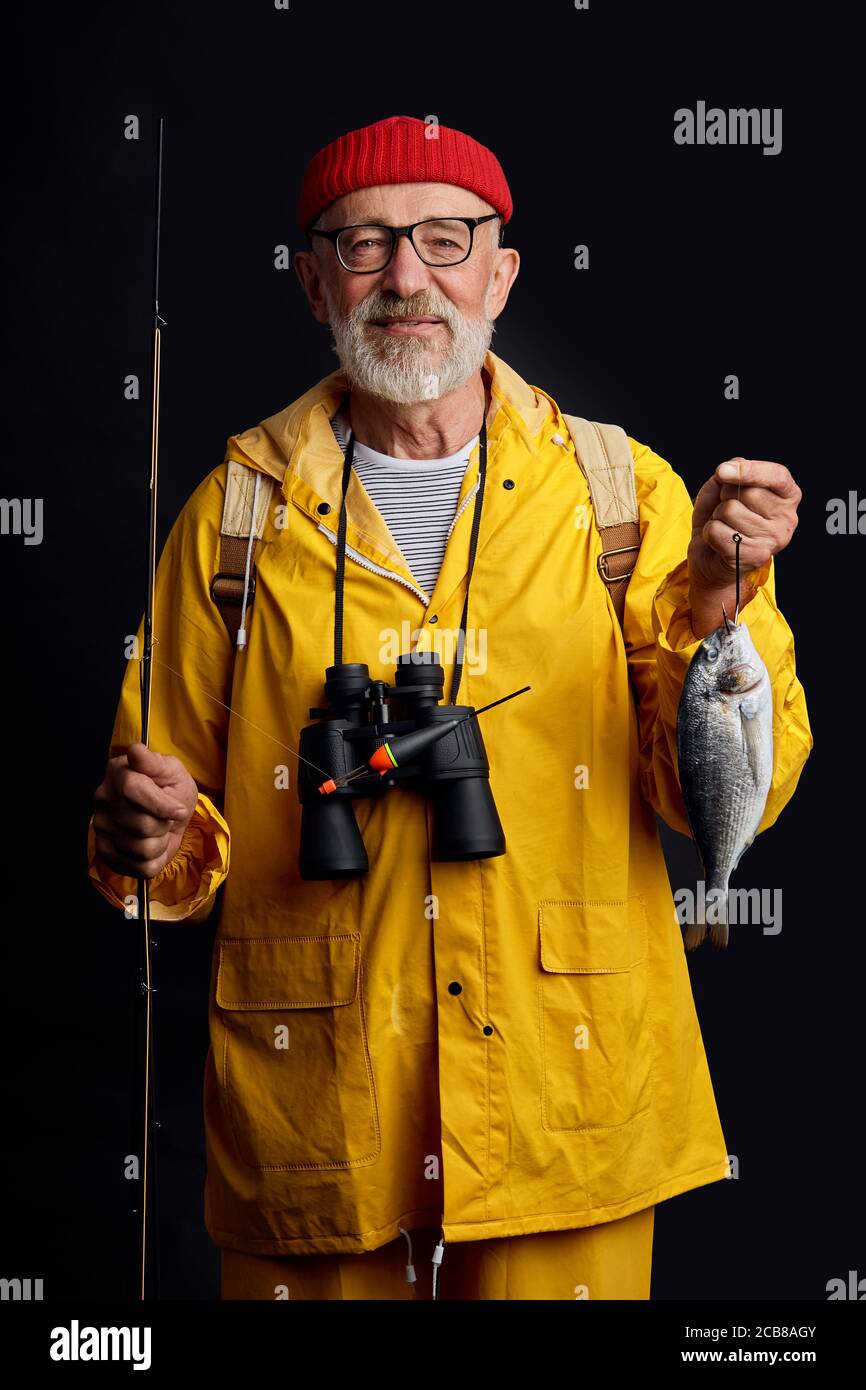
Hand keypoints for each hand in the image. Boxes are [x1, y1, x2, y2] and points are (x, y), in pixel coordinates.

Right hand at [92, 743, 197, 878]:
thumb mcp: (172, 771)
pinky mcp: (106, 852)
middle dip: (164, 824)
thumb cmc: (171, 788)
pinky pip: (140, 868)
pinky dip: (155, 860)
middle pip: (141, 825)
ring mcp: (101, 827)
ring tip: (159, 830)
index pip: (133, 790)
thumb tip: (136, 752)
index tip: (179, 810)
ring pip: (142, 849)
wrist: (169, 814)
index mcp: (118, 772)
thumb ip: (155, 763)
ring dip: (161, 843)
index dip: (162, 806)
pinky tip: (153, 846)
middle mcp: (103, 799)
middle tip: (165, 817)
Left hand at [687, 457, 800, 634]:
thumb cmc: (723, 520)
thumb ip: (727, 474)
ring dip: (717, 516)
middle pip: (747, 491)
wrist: (713, 560)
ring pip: (729, 510)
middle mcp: (787, 518)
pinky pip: (717, 531)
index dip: (750, 470)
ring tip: (725, 527)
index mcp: (787, 496)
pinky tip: (720, 542)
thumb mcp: (722, 489)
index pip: (777, 475)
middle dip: (725, 496)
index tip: (722, 470)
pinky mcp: (755, 557)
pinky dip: (709, 533)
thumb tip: (727, 471)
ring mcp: (773, 540)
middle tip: (727, 511)